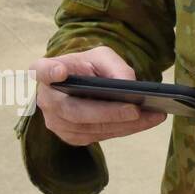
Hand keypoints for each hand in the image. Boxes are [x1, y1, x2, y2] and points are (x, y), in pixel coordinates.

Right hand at [31, 47, 165, 146]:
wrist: (82, 83)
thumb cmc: (88, 66)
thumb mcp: (102, 57)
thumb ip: (114, 66)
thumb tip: (128, 84)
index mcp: (45, 71)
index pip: (41, 71)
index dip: (50, 73)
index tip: (60, 71)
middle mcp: (46, 99)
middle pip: (74, 110)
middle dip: (108, 112)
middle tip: (135, 109)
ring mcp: (55, 121)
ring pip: (89, 128)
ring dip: (123, 125)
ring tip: (153, 116)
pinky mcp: (70, 136)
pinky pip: (97, 136)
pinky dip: (123, 129)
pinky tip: (146, 122)